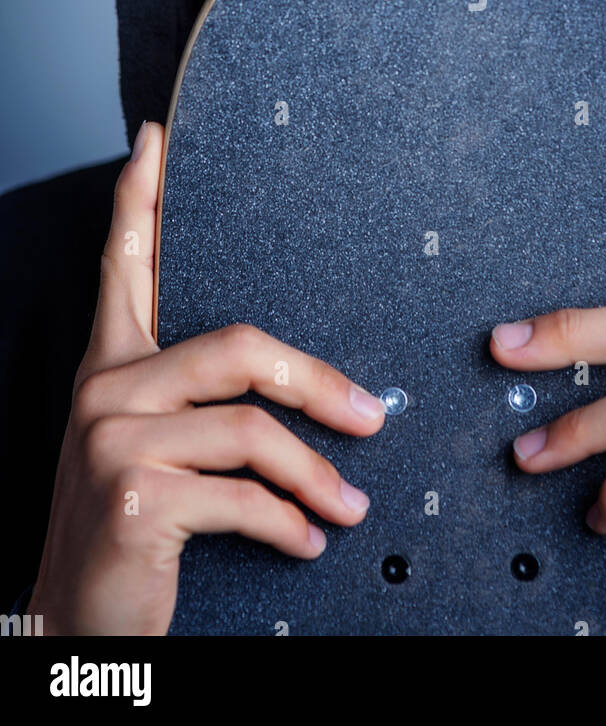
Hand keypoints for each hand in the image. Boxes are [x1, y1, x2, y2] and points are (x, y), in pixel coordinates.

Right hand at [28, 120, 384, 635]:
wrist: (77, 621)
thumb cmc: (130, 529)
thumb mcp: (150, 449)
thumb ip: (198, 403)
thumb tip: (289, 380)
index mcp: (111, 367)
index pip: (123, 263)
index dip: (139, 197)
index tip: (155, 139)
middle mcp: (104, 389)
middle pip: (239, 347)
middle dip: (319, 383)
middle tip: (372, 416)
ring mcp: (113, 440)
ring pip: (253, 430)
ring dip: (316, 475)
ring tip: (348, 504)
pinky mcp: (134, 496)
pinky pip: (244, 495)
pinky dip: (290, 522)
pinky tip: (306, 539)